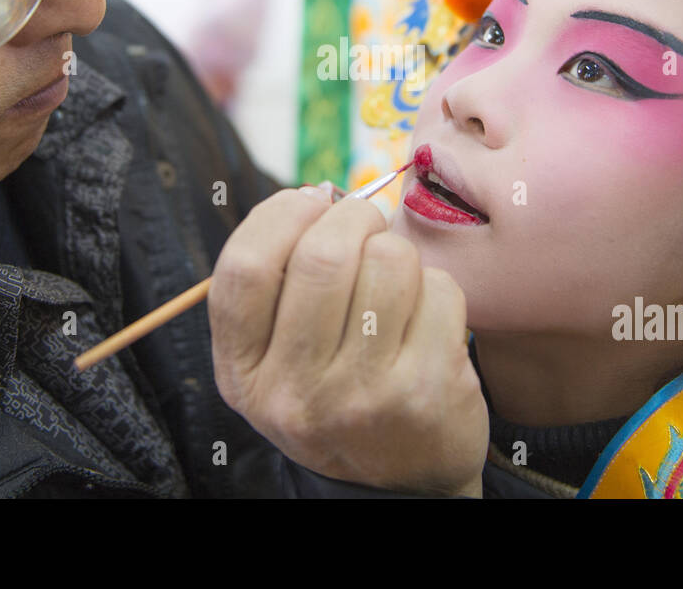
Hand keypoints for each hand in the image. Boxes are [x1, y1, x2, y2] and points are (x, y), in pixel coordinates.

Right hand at [208, 187, 487, 496]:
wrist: (400, 486)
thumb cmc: (338, 393)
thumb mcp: (280, 358)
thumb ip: (280, 284)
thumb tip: (320, 195)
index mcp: (244, 374)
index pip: (243, 268)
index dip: (279, 215)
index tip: (310, 202)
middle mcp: (294, 392)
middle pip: (321, 256)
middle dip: (353, 216)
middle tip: (365, 222)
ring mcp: (361, 395)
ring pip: (388, 261)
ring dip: (397, 252)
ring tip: (395, 282)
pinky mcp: (424, 392)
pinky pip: (439, 290)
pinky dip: (438, 289)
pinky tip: (427, 322)